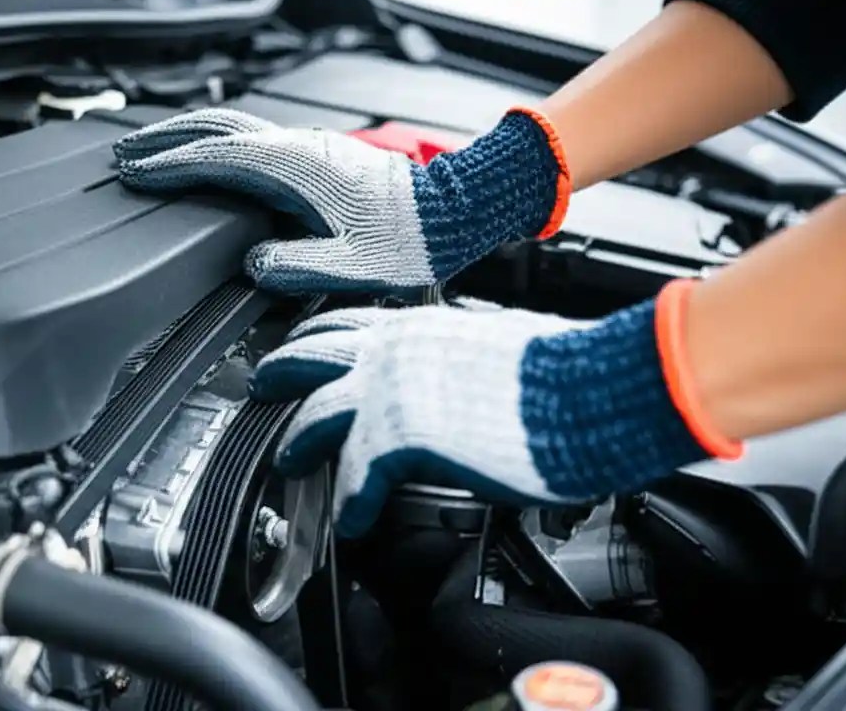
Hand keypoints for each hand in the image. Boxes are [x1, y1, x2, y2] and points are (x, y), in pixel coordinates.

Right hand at [113, 107, 570, 293]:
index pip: (216, 159)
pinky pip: (251, 138)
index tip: (133, 173)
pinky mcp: (316, 156)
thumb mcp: (356, 266)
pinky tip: (210, 157)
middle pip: (217, 130)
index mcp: (297, 170)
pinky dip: (217, 141)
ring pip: (234, 127)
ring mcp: (307, 148)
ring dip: (189, 135)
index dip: (169, 166)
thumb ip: (300, 266)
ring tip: (152, 149)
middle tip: (123, 155)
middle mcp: (298, 149)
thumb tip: (254, 265)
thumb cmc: (410, 243)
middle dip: (165, 140)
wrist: (454, 214)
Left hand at [248, 283, 735, 536]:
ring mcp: (392, 392)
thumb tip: (444, 372)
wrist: (585, 390)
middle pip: (313, 357)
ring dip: (298, 441)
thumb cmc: (557, 371)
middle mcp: (394, 350)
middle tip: (260, 386)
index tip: (298, 350)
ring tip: (286, 461)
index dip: (314, 340)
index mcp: (416, 325)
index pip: (346, 325)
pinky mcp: (401, 437)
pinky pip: (356, 475)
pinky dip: (349, 501)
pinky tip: (350, 519)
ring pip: (319, 414)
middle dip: (280, 372)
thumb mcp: (490, 342)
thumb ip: (450, 353)